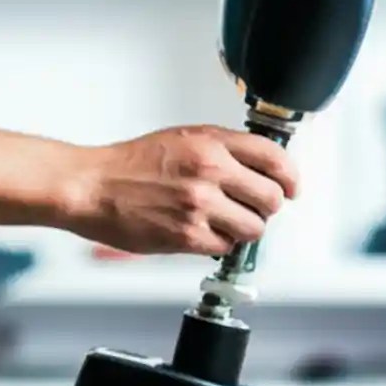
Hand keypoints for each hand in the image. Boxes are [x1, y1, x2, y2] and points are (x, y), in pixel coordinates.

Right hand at [61, 126, 298, 255]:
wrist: (92, 186)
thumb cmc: (133, 163)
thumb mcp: (185, 138)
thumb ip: (225, 148)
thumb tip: (262, 166)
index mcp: (212, 143)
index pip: (275, 158)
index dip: (291, 177)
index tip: (292, 187)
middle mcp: (210, 171)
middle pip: (272, 198)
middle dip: (268, 206)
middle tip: (254, 208)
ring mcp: (200, 205)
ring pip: (255, 227)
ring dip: (246, 228)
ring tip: (227, 222)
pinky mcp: (187, 236)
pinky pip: (226, 247)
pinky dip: (221, 244)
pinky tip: (207, 233)